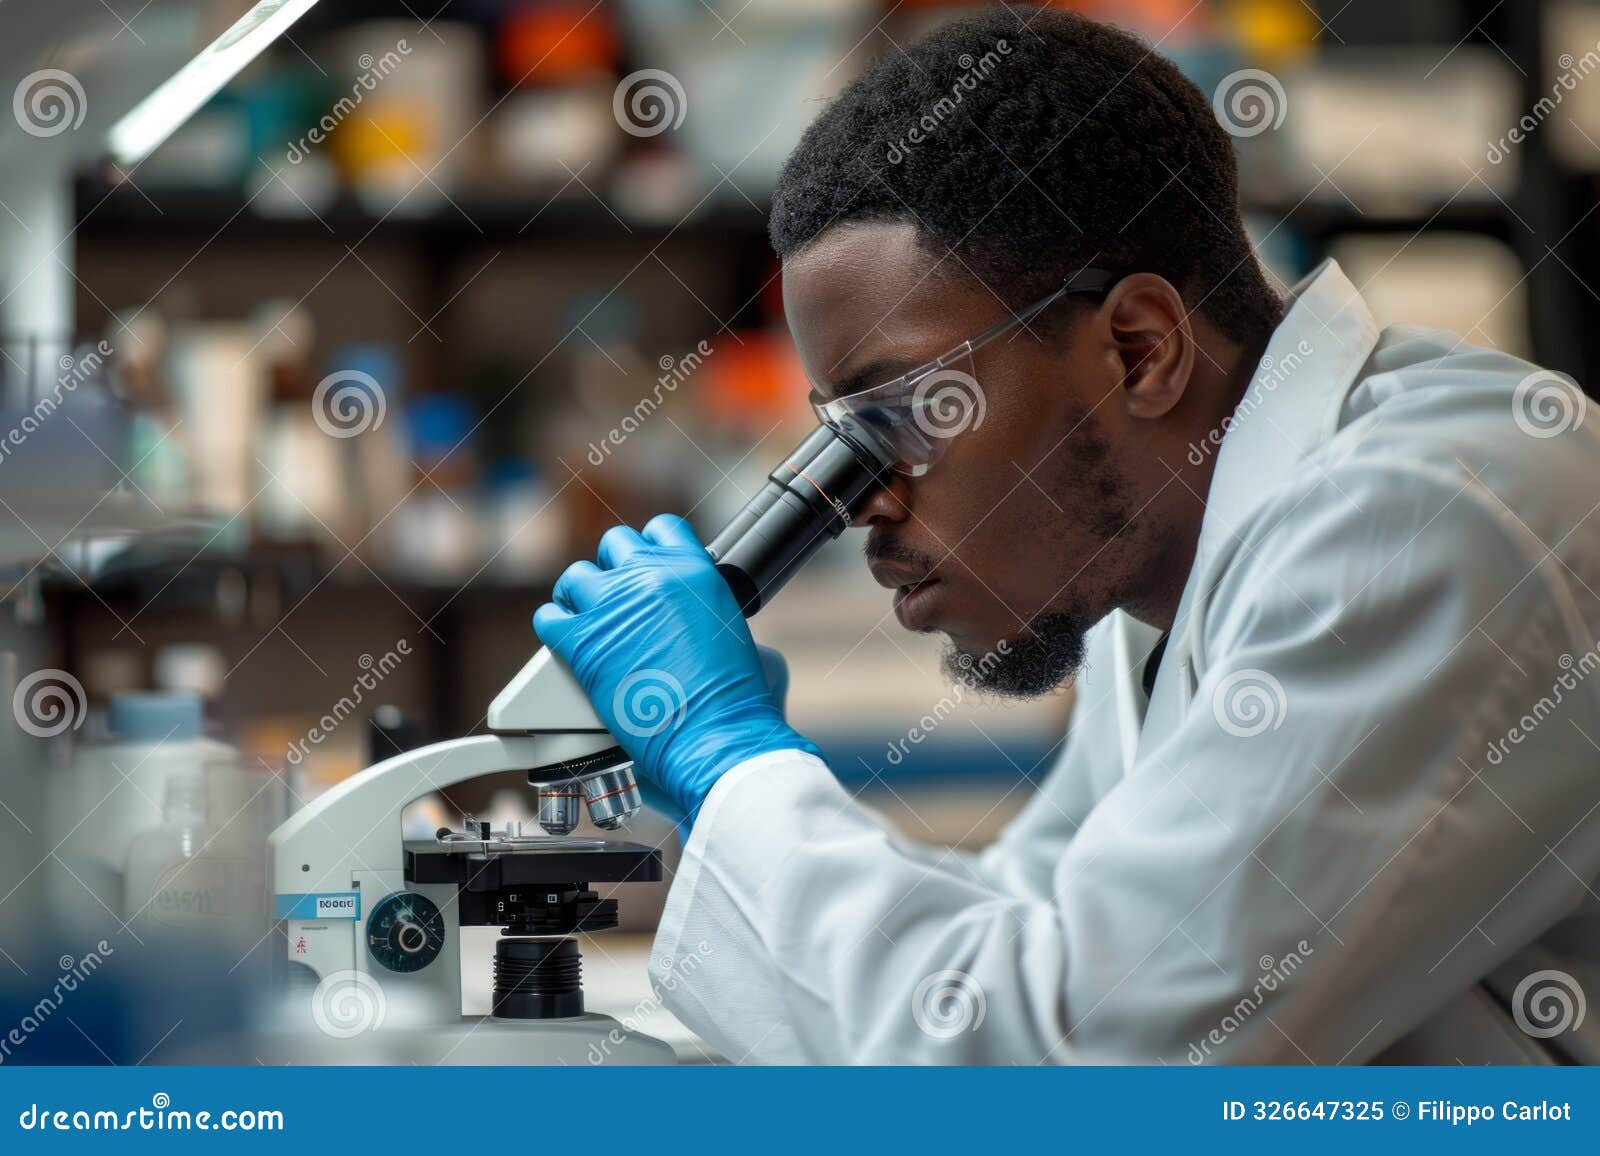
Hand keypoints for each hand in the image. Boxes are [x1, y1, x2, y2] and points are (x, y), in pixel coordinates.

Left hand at [533, 514, 821, 824]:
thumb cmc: (735, 697)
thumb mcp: (733, 629)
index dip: (651, 548)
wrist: (715, 735)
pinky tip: (566, 642)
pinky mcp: (582, 641)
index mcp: (693, 568)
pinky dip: (555, 627)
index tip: (647, 566)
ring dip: (580, 595)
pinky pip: (550, 616)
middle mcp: (650, 575)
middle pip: (614, 545)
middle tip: (617, 599)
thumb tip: (692, 615)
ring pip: (576, 576)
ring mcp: (612, 605)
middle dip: (614, 570)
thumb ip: (705, 604)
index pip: (661, 528)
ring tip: (586, 618)